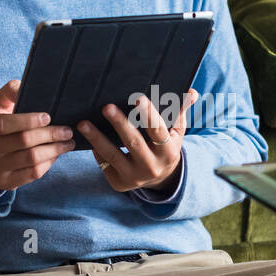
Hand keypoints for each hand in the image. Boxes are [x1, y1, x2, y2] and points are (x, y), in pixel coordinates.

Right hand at [0, 80, 74, 191]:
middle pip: (22, 141)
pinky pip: (33, 174)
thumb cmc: (2, 121)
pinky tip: (57, 154)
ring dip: (54, 150)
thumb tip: (23, 86)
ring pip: (31, 159)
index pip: (4, 124)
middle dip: (49, 135)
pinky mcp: (4, 182)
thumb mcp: (1, 103)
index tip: (48, 116)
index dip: (28, 120)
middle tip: (67, 130)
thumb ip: (11, 91)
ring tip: (68, 142)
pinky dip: (49, 163)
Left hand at [77, 89, 196, 193]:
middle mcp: (152, 166)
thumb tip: (191, 91)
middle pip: (134, 143)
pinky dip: (96, 149)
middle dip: (120, 124)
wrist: (160, 179)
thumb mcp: (176, 132)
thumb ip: (179, 111)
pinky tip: (86, 136)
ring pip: (113, 155)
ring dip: (96, 138)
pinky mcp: (119, 183)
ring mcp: (134, 177)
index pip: (158, 131)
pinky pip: (104, 164)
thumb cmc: (166, 146)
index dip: (148, 115)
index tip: (138, 97)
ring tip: (83, 123)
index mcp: (167, 151)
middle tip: (106, 106)